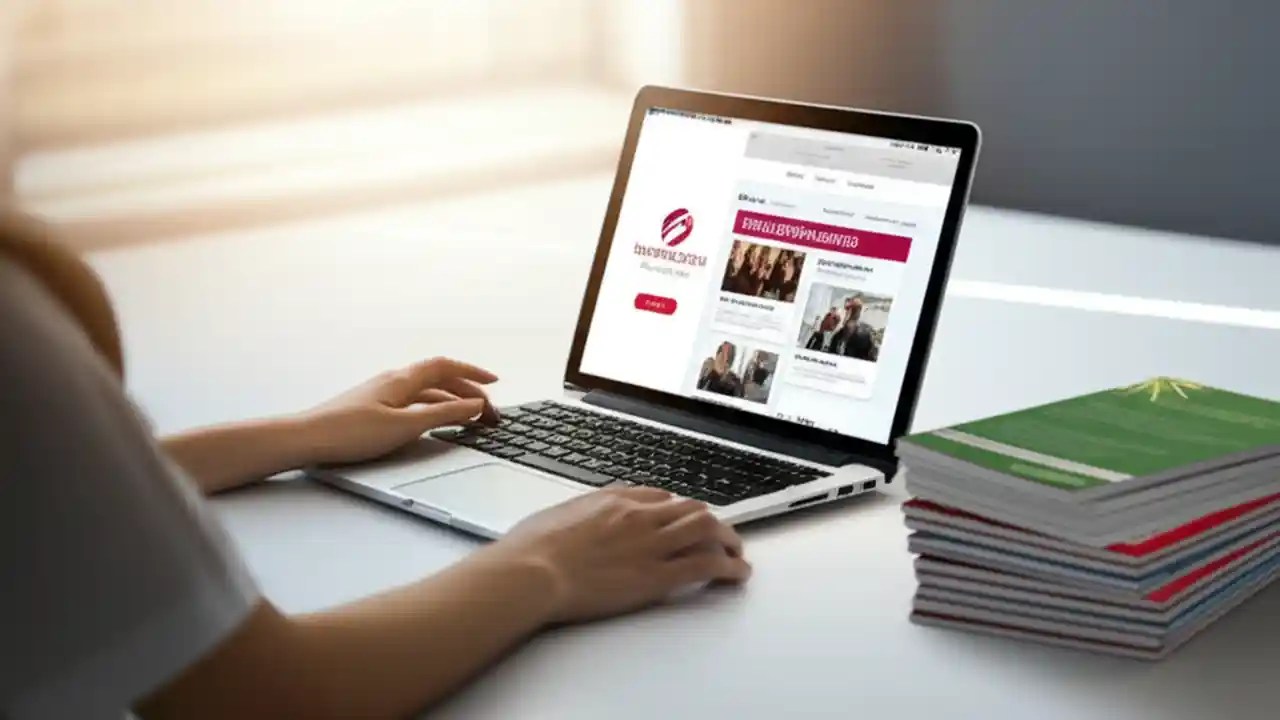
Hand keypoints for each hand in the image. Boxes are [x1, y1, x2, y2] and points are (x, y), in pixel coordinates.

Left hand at [298, 357, 499, 465]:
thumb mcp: (405, 425)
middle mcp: (393, 382)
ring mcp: (382, 395)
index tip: (494, 383)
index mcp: (403, 380)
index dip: (473, 373)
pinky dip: (433, 409)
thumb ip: (443, 414)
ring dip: (451, 401)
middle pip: (439, 379)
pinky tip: (433, 422)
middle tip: (487, 412)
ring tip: (468, 418)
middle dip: (467, 391)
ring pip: (426, 392)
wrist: (305, 439)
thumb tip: (474, 406)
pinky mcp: (372, 410)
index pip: (446, 367)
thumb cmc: (350, 432)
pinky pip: (413, 403)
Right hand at [492, 486, 751, 622]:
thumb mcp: (556, 516)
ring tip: (736, 553)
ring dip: (728, 540)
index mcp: (613, 501)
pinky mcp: (656, 576)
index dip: (675, 509)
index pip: (658, 497)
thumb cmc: (531, 549)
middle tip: (719, 536)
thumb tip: (580, 518)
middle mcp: (638, 516)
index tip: (679, 520)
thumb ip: (579, 514)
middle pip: (690, 508)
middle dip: (709, 522)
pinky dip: (728, 567)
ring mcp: (650, 544)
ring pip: (706, 528)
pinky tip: (737, 573)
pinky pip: (705, 564)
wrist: (531, 572)